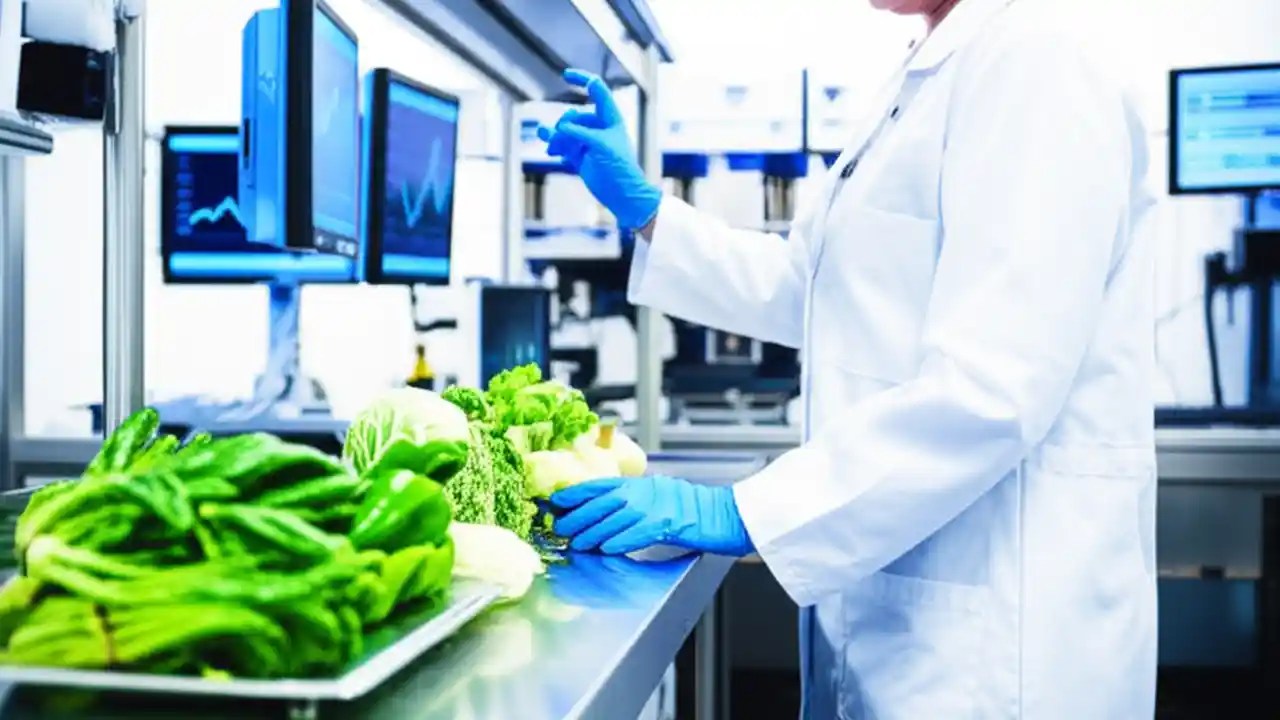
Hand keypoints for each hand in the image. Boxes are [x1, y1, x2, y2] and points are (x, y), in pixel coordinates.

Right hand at [537, 69, 662, 229]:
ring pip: (565, 132)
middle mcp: (599, 128)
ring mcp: (588, 143)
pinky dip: (557, 148)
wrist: (622, 195)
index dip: (582, 79)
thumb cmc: (619, 167)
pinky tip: (552, 152)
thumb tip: (558, 128)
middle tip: (561, 137)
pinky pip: (563, 147)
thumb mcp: (600, 145)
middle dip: (564, 124)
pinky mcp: (580, 158)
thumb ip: (578, 133)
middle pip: (574, 116)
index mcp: (610, 118)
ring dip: (555, 136)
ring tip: (549, 145)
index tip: (566, 75)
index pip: (597, 90)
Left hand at [550, 476, 753, 556]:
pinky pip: (638, 532)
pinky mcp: (669, 523)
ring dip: (593, 531)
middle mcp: (647, 491)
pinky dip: (620, 540)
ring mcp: (657, 506)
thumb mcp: (661, 497)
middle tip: (559, 526)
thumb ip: (635, 502)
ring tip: (576, 543)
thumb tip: (606, 514)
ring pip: (615, 518)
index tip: (556, 501)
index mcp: (643, 484)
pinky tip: (606, 548)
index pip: (602, 485)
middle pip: (603, 502)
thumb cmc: (696, 511)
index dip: (577, 492)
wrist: (727, 515)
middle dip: (578, 514)